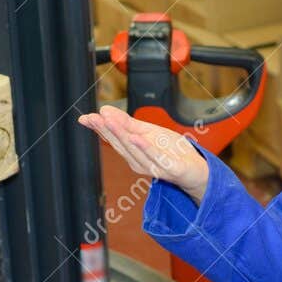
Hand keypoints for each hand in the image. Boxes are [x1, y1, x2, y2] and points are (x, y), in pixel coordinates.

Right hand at [78, 105, 210, 203]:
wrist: (196, 171)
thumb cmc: (171, 153)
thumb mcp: (148, 133)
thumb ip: (127, 123)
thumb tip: (104, 110)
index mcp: (133, 153)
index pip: (113, 139)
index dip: (99, 129)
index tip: (85, 118)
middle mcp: (139, 162)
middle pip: (121, 144)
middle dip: (106, 130)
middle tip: (94, 117)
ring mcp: (154, 166)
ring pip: (135, 150)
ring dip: (121, 135)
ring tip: (109, 121)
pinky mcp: (171, 169)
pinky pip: (157, 157)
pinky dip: (146, 148)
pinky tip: (136, 138)